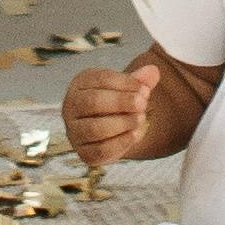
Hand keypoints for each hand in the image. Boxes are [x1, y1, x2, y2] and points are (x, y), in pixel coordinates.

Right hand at [65, 52, 209, 167]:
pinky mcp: (84, 153)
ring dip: (122, 123)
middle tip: (143, 103)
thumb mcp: (126, 87)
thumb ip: (140, 80)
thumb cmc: (117, 101)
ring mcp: (74, 131)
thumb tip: (153, 71)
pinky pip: (100, 150)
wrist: (110, 128)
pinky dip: (121, 142)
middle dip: (121, 102)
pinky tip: (137, 134)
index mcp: (80, 84)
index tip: (145, 89)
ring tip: (141, 118)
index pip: (100, 79)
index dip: (124, 83)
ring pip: (95, 128)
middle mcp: (71, 107)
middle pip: (93, 102)